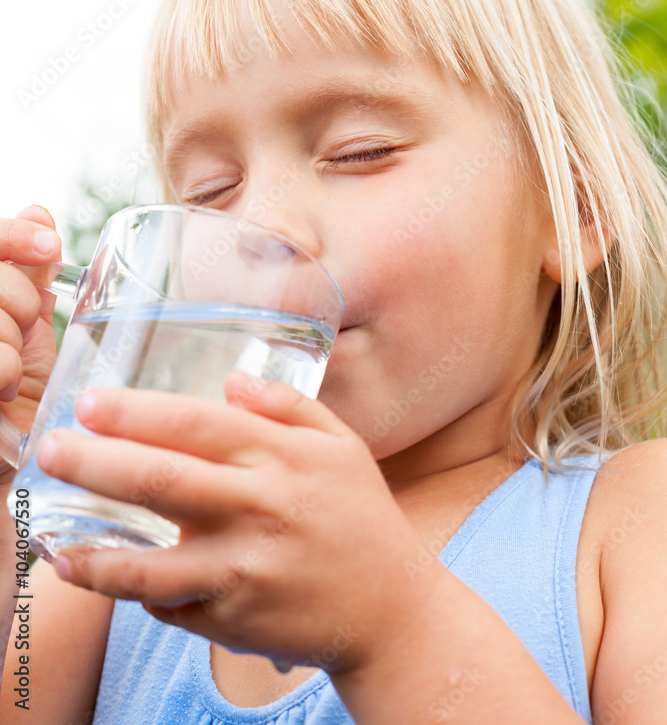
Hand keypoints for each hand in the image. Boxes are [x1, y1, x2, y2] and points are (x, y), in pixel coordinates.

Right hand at [0, 206, 61, 483]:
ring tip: (9, 374)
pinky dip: (2, 372)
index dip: (11, 235)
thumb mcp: (28, 333)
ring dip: (7, 342)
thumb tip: (39, 211)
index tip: (50, 245)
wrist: (14, 476)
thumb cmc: (20, 404)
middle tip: (24, 332)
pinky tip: (2, 393)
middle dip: (17, 299)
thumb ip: (27, 274)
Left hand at [35, 372, 428, 671]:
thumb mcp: (340, 445)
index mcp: (280, 458)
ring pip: (147, 565)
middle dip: (91, 462)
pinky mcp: (232, 621)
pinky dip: (133, 592)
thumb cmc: (361, 517)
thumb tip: (231, 379)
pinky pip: (167, 605)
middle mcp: (257, 510)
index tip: (89, 403)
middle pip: (157, 481)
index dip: (133, 411)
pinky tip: (105, 574)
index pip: (192, 423)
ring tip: (54, 540)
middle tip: (50, 449)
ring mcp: (241, 572)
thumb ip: (288, 405)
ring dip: (90, 552)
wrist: (391, 611)